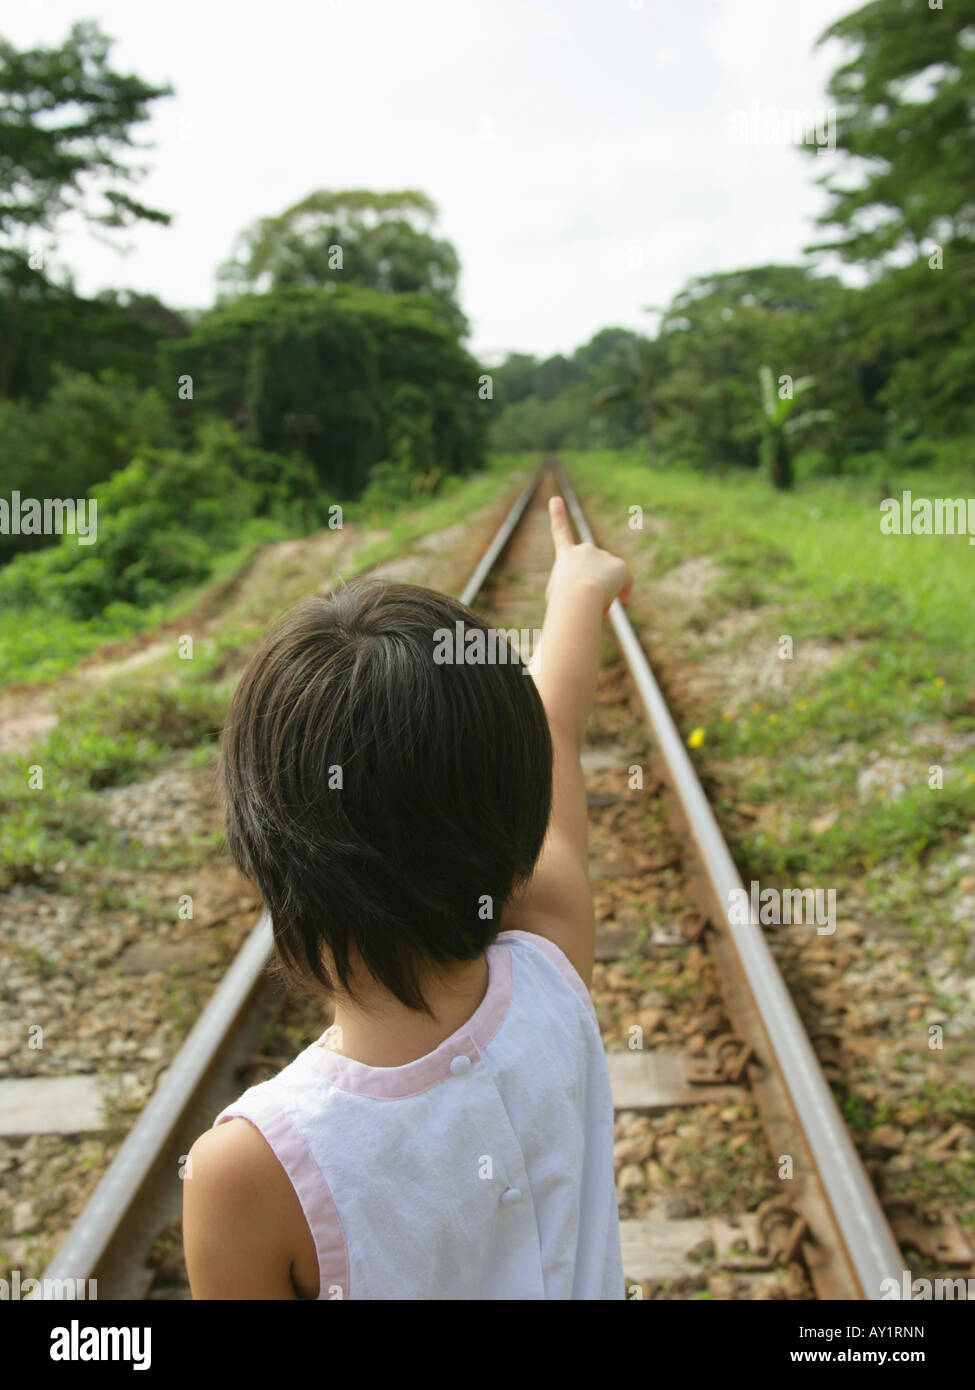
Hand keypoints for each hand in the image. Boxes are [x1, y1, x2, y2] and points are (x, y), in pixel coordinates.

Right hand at [546, 495, 632, 615]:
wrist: (578, 595)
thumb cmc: (562, 601)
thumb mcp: (556, 596)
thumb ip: (568, 588)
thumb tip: (586, 593)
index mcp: (566, 556)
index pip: (560, 532)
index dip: (557, 515)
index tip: (555, 499)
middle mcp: (585, 550)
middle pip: (593, 571)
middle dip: (593, 586)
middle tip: (590, 602)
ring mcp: (604, 556)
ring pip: (607, 579)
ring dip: (604, 592)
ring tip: (596, 604)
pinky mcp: (620, 566)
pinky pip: (625, 581)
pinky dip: (624, 590)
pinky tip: (624, 599)